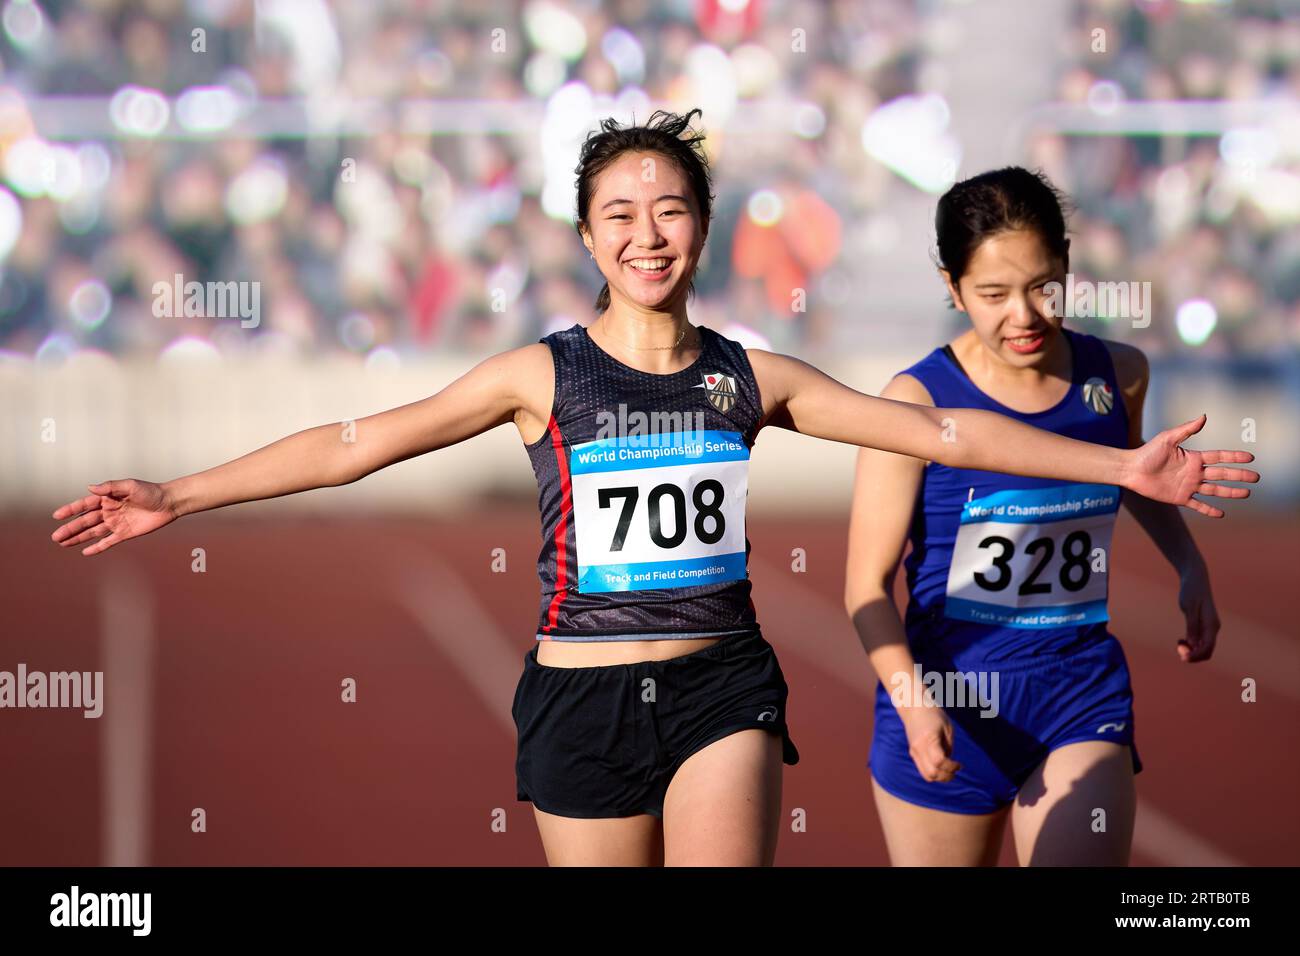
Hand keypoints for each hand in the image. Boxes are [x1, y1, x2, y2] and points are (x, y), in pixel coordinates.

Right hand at [50, 479, 177, 555]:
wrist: (169, 503)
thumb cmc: (150, 491)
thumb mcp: (129, 485)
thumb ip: (110, 487)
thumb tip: (90, 488)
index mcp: (107, 498)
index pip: (84, 505)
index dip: (70, 510)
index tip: (56, 516)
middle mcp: (109, 511)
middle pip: (85, 521)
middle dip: (70, 529)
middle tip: (55, 537)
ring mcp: (116, 523)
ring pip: (93, 532)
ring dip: (78, 538)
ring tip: (63, 543)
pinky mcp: (125, 534)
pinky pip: (108, 542)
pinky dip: (97, 547)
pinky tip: (85, 551)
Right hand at [898, 703, 961, 782]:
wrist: (914, 707)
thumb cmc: (934, 714)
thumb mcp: (947, 728)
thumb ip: (948, 747)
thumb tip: (949, 763)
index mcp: (928, 739)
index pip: (939, 762)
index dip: (952, 767)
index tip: (960, 765)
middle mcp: (918, 747)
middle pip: (932, 773)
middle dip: (946, 776)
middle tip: (955, 770)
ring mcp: (914, 751)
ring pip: (926, 775)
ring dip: (939, 777)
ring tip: (949, 771)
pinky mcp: (913, 753)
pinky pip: (923, 769)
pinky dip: (934, 772)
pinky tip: (941, 766)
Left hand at [1125, 414, 1257, 517]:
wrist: (1131, 469)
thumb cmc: (1147, 452)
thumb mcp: (1168, 438)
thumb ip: (1186, 429)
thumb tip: (1204, 417)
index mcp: (1193, 458)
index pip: (1219, 457)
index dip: (1235, 457)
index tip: (1250, 457)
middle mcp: (1194, 472)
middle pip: (1222, 474)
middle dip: (1239, 476)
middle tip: (1256, 478)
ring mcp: (1188, 486)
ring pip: (1214, 490)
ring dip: (1230, 492)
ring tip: (1246, 493)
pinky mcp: (1179, 498)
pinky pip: (1197, 505)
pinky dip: (1209, 509)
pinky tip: (1221, 513)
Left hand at [1176, 562, 1219, 662]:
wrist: (1195, 578)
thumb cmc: (1191, 591)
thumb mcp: (1189, 608)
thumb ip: (1191, 626)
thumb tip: (1192, 643)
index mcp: (1211, 625)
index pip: (1208, 647)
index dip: (1196, 655)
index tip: (1183, 657)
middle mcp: (1212, 628)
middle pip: (1207, 650)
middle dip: (1194, 654)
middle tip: (1178, 648)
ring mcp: (1209, 627)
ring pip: (1203, 647)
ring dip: (1192, 650)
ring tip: (1179, 644)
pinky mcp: (1203, 625)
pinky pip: (1200, 641)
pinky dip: (1192, 645)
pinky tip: (1182, 641)